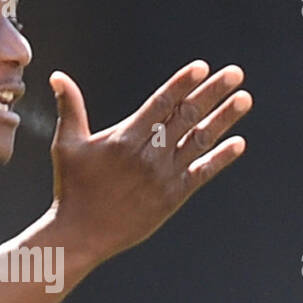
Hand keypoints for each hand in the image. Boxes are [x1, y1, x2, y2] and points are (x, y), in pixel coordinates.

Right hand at [47, 60, 250, 263]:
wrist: (82, 235)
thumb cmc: (72, 187)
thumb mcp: (68, 145)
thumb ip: (70, 108)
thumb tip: (57, 75)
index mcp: (125, 138)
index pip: (160, 103)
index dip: (182, 84)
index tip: (202, 67)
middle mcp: (148, 155)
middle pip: (186, 116)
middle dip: (212, 92)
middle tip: (235, 73)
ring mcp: (163, 176)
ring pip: (199, 140)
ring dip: (224, 119)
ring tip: (245, 99)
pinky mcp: (173, 197)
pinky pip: (202, 172)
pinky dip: (221, 158)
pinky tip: (238, 143)